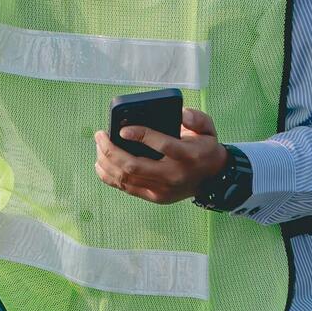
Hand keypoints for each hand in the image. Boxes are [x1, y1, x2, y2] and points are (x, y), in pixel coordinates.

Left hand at [94, 106, 229, 205]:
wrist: (213, 179)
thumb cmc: (204, 148)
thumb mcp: (208, 128)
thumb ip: (196, 117)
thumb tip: (180, 113)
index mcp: (188, 155)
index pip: (163, 145)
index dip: (141, 136)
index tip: (123, 130)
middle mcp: (173, 175)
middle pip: (134, 166)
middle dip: (111, 150)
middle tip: (100, 134)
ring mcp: (162, 190)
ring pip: (125, 178)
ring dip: (106, 162)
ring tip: (99, 146)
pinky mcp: (154, 197)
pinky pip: (126, 188)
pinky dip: (109, 176)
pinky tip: (100, 163)